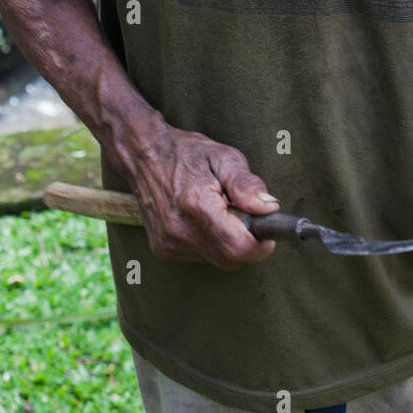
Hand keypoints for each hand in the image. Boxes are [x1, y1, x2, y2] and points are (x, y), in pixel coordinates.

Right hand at [128, 121, 279, 270]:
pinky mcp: (162, 249)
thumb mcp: (224, 157)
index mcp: (197, 206)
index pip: (239, 248)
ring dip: (226, 240)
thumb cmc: (187, 153)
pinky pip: (201, 255)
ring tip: (217, 210)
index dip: (260, 243)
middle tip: (242, 213)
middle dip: (245, 241)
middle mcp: (180, 231)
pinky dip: (210, 241)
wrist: (143, 155)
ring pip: (216, 259)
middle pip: (230, 259)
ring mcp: (168, 243)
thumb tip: (269, 208)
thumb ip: (247, 184)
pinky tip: (201, 218)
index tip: (267, 227)